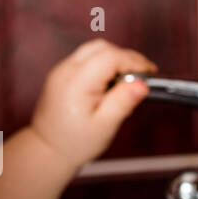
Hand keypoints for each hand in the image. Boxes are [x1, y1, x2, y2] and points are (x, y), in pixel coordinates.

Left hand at [29, 39, 158, 172]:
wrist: (47, 149)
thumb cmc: (75, 142)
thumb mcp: (104, 126)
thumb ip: (123, 102)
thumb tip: (142, 84)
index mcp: (76, 83)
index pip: (110, 57)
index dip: (133, 61)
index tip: (149, 73)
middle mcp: (66, 72)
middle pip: (102, 48)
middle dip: (125, 58)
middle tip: (141, 77)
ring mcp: (61, 71)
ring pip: (94, 50)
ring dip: (114, 60)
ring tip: (126, 82)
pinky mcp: (62, 74)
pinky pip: (86, 59)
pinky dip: (102, 65)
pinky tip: (109, 85)